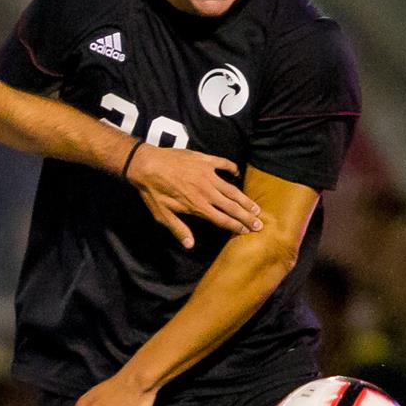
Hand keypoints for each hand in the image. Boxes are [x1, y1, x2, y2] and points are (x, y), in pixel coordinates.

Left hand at [125, 145, 260, 247]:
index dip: (236, 226)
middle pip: (232, 207)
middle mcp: (207, 192)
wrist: (146, 164)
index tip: (248, 232)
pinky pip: (224, 164)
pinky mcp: (205, 160)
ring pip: (232, 189)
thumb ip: (178, 229)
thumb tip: (190, 245)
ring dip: (244, 198)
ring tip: (255, 206)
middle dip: (247, 216)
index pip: (222, 220)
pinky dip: (232, 168)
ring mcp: (208, 174)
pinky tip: (238, 174)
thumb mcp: (162, 215)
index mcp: (198, 206)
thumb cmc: (153, 192)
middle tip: (260, 223)